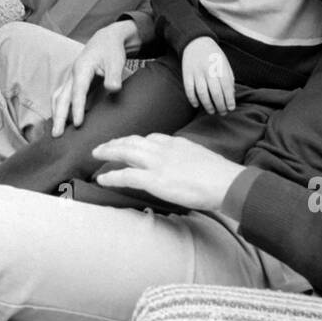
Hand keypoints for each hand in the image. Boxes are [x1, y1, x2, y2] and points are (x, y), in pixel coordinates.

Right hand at [50, 22, 129, 136]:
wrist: (106, 39)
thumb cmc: (111, 50)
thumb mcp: (116, 61)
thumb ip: (114, 76)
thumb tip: (113, 89)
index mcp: (82, 69)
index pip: (78, 92)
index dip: (77, 108)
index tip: (77, 123)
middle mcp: (72, 74)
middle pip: (62, 97)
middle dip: (58, 116)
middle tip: (56, 135)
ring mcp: (70, 78)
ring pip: (58, 97)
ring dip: (56, 113)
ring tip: (55, 131)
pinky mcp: (72, 82)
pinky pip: (61, 96)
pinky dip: (59, 108)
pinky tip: (60, 120)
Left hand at [92, 134, 243, 211]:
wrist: (226, 182)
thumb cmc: (220, 175)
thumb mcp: (201, 158)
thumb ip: (187, 158)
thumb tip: (183, 168)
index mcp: (176, 142)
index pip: (151, 138)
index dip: (135, 141)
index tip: (127, 144)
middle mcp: (164, 148)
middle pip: (133, 141)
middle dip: (115, 142)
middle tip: (102, 146)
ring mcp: (158, 163)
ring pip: (125, 152)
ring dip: (108, 152)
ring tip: (96, 155)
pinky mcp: (155, 179)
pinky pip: (126, 175)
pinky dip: (111, 175)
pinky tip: (102, 178)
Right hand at [182, 37, 234, 115]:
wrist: (196, 41)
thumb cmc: (213, 55)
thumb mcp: (225, 63)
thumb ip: (229, 78)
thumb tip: (231, 96)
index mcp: (220, 67)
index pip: (226, 88)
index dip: (229, 100)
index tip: (231, 108)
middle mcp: (209, 71)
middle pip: (215, 93)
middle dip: (220, 106)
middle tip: (223, 113)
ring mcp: (196, 73)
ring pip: (202, 94)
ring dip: (208, 105)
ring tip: (212, 111)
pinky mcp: (186, 74)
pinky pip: (189, 90)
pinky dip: (192, 99)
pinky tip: (197, 105)